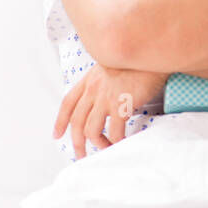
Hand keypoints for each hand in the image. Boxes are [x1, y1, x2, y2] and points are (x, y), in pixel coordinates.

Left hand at [53, 63, 167, 158]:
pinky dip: (116, 142)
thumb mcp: (112, 65)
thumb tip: (107, 94)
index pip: (68, 103)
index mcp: (90, 80)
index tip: (57, 134)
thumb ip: (104, 80)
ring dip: (97, 144)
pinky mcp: (121, 106)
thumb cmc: (137, 60)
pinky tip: (121, 143)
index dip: (60, 121)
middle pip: (77, 121)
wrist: (150, 52)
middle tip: (80, 155)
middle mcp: (94, 90)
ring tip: (106, 148)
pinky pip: (115, 132)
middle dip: (76, 142)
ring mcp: (106, 98)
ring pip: (90, 130)